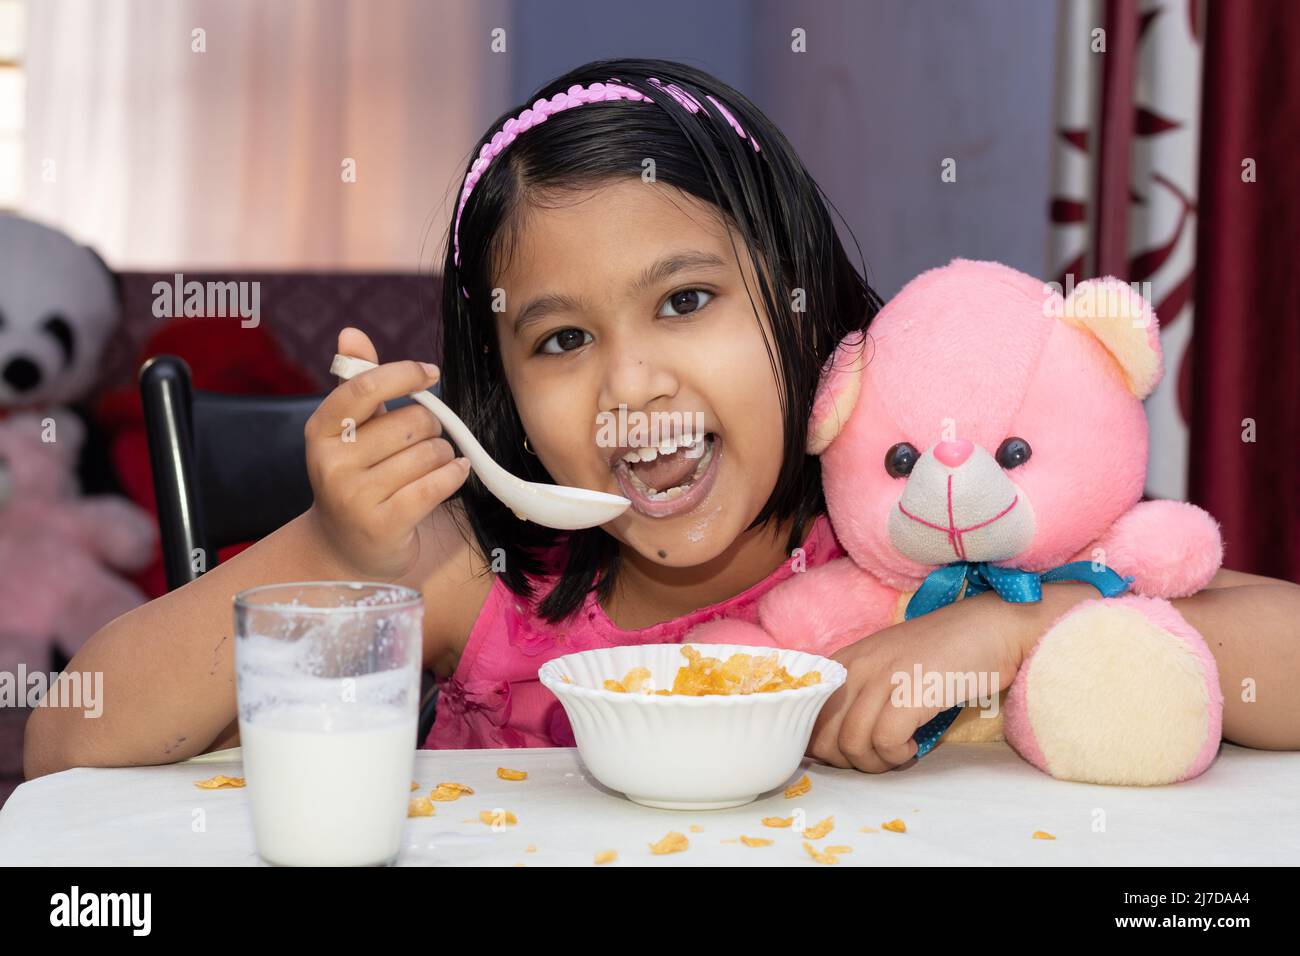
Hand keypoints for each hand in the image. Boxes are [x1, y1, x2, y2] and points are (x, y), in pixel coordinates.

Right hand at [304, 328, 469, 580]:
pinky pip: (437, 484)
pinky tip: (454, 473)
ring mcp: (354, 497)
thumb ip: (356, 382)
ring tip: (431, 464)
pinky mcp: (383, 524)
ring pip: (429, 453)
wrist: (346, 547)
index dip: (403, 374)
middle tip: (425, 438)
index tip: (430, 372)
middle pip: (410, 422)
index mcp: (320, 430)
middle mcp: (331, 463)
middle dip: (431, 426)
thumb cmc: (357, 476)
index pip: (363, 387)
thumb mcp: (350, 430)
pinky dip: (454, 474)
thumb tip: (350, 333)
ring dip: (443, 455)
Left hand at [806, 590, 1032, 772]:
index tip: (848, 752)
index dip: (821, 745)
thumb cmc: (941, 654)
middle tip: (877, 757)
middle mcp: (856, 666)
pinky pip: (885, 742)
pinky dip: (898, 756)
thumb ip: (857, 694)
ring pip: (851, 744)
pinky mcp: (911, 690)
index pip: (806, 714)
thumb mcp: (885, 666)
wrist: (991, 628)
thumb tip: (833, 742)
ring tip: (899, 753)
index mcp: (844, 661)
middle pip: (823, 737)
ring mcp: (883, 676)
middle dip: (846, 761)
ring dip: (875, 763)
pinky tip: (914, 746)